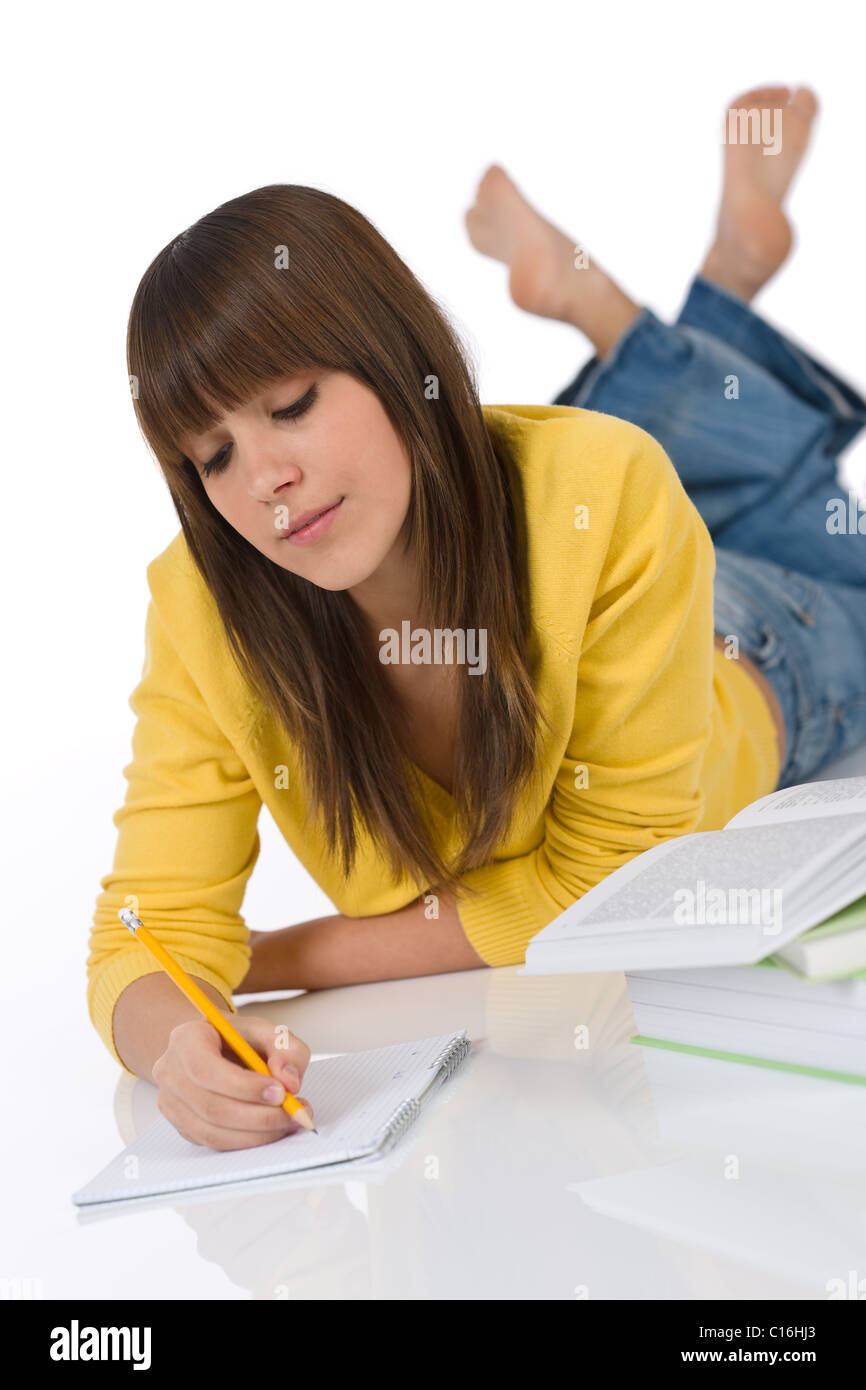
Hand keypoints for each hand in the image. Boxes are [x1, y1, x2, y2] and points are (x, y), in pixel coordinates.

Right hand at [151, 1012, 313, 1150]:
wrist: (215, 1049)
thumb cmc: (239, 1040)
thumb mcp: (268, 1032)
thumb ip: (286, 1050)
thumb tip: (289, 1082)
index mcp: (186, 1039)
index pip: (207, 1069)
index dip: (244, 1086)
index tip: (280, 1092)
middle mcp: (171, 1072)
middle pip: (211, 1106)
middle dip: (258, 1116)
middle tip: (293, 1112)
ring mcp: (171, 1103)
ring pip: (212, 1131)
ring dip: (257, 1134)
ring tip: (289, 1121)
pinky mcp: (181, 1126)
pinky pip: (214, 1143)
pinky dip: (247, 1141)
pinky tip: (271, 1130)